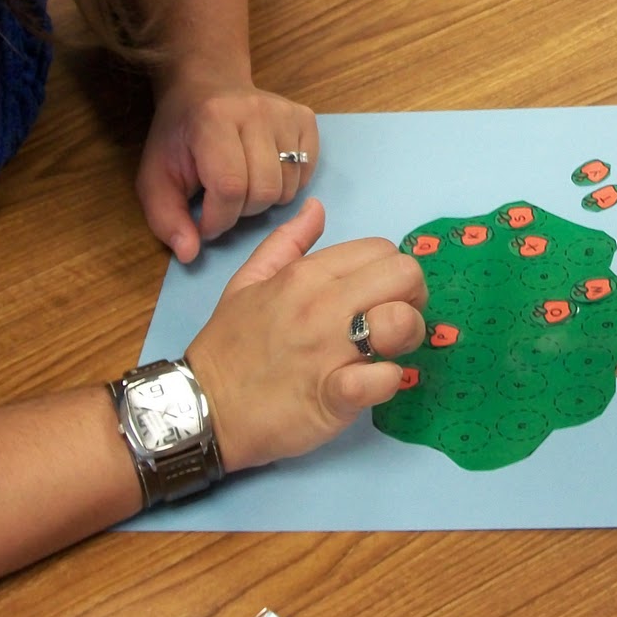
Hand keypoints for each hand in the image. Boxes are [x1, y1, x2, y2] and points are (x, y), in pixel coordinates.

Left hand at [137, 73, 318, 260]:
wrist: (206, 85)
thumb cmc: (179, 135)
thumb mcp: (155, 176)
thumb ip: (166, 219)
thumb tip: (190, 254)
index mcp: (213, 119)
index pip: (230, 188)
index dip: (218, 219)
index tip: (205, 222)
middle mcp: (255, 111)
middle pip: (264, 191)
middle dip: (241, 211)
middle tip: (223, 201)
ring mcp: (285, 112)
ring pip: (288, 188)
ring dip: (263, 201)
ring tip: (244, 186)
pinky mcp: (306, 118)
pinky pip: (306, 173)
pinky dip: (286, 185)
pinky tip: (265, 172)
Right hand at [185, 199, 427, 471]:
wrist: (203, 410)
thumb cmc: (229, 347)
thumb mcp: (247, 282)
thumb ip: (287, 243)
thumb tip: (317, 207)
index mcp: (306, 275)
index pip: (381, 249)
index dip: (391, 270)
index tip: (381, 294)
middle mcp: (323, 305)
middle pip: (405, 276)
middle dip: (413, 296)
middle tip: (393, 320)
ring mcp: (331, 350)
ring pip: (404, 321)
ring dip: (408, 338)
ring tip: (387, 351)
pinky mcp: (335, 396)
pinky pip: (385, 378)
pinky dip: (389, 382)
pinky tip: (375, 384)